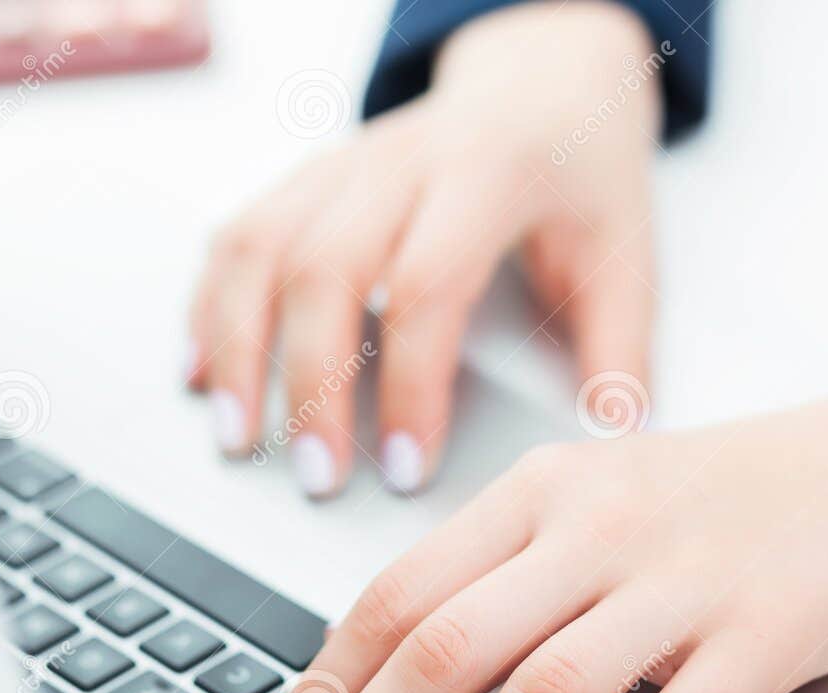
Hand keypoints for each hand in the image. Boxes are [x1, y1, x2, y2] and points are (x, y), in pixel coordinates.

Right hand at [186, 2, 661, 495]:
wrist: (544, 82)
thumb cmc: (582, 174)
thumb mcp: (627, 252)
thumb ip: (620, 347)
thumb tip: (610, 438)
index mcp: (488, 175)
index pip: (428, 285)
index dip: (410, 385)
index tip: (408, 468)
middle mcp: (403, 161)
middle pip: (324, 267)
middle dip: (310, 383)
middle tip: (318, 475)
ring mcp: (345, 164)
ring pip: (260, 245)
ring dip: (236, 347)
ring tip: (236, 436)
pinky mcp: (310, 177)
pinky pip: (239, 234)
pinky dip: (210, 306)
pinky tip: (201, 371)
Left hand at [247, 365, 827, 692]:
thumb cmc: (728, 498)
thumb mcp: (598, 502)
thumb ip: (506, 571)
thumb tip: (394, 677)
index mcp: (544, 489)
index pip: (403, 588)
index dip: (328, 678)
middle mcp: (600, 527)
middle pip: (449, 642)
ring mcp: (683, 583)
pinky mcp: (762, 639)